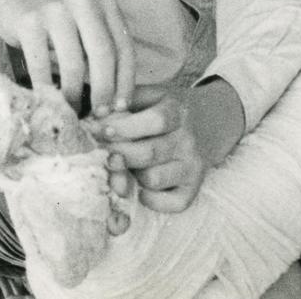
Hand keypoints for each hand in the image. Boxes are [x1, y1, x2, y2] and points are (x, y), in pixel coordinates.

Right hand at [0, 0, 133, 114]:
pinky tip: (47, 99)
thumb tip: (115, 104)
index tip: (121, 108)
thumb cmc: (58, 22)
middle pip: (102, 55)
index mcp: (105, 4)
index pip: (123, 49)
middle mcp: (83, 3)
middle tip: (99, 114)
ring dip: (74, 94)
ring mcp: (54, 10)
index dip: (125, 82)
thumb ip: (102, 55)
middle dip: (104, 91)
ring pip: (73, 63)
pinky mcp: (28, 21)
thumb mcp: (86, 29)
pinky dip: (46, 88)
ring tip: (71, 110)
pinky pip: (41, 64)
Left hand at [91, 90, 210, 214]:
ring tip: (124, 165)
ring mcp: (193, 167)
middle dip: (116, 153)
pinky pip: (170, 204)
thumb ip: (121, 101)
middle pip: (148, 153)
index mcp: (177, 111)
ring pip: (153, 179)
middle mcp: (188, 141)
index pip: (154, 121)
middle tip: (99, 151)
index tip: (99, 129)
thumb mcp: (147, 95)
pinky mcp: (194, 189)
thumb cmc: (164, 109)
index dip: (124, 127)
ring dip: (131, 175)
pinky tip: (140, 185)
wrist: (206, 123)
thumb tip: (94, 116)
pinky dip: (150, 199)